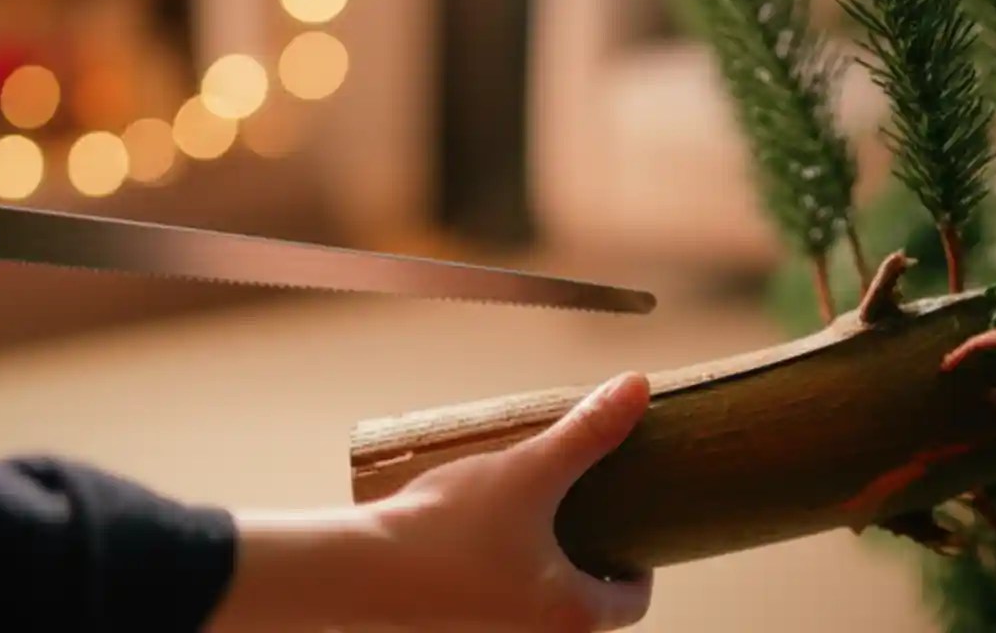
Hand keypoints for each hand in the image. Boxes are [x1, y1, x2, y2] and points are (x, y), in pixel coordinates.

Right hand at [208, 372, 653, 632]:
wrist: (357, 571)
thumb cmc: (448, 530)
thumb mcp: (526, 472)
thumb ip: (586, 431)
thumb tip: (638, 385)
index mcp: (572, 616)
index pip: (633, 604)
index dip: (638, 567)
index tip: (628, 531)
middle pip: (586, 608)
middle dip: (588, 565)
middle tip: (582, 518)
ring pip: (539, 610)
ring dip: (542, 574)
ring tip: (528, 523)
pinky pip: (498, 612)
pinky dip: (502, 584)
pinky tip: (480, 545)